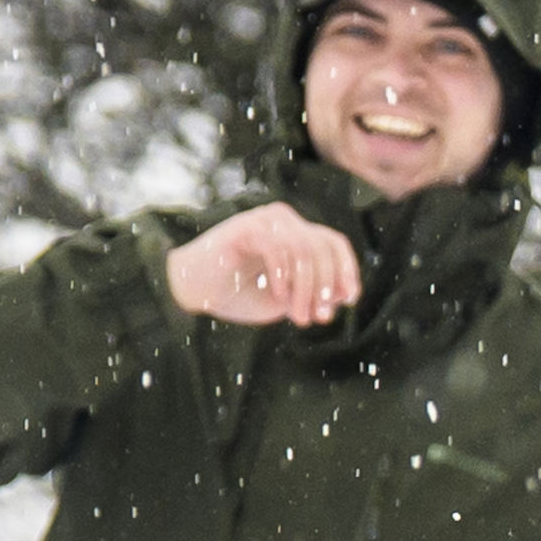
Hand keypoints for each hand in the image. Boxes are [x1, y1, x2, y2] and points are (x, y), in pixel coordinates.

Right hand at [166, 202, 363, 325]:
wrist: (192, 290)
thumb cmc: (237, 294)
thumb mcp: (284, 302)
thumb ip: (312, 297)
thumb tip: (340, 298)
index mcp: (296, 234)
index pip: (333, 243)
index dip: (346, 269)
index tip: (348, 299)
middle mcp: (283, 221)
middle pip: (322, 247)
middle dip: (324, 287)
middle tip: (317, 319)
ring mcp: (263, 221)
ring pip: (303, 250)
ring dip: (305, 289)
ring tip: (299, 317)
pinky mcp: (243, 228)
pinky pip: (276, 248)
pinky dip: (282, 276)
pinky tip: (278, 296)